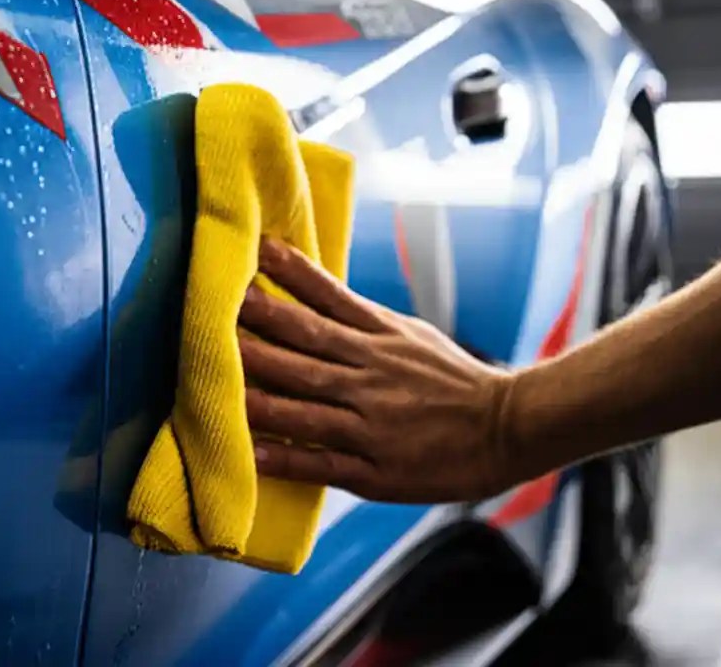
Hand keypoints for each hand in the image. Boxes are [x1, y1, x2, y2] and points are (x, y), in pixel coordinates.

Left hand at [238, 239, 522, 502]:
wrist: (508, 428)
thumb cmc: (453, 380)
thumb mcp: (410, 334)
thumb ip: (360, 318)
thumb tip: (310, 290)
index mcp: (381, 339)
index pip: (328, 298)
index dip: (289, 273)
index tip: (252, 250)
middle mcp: (372, 375)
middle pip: (306, 347)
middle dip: (258, 328)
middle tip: (212, 310)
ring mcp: (371, 424)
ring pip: (304, 406)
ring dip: (257, 394)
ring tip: (214, 383)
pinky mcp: (374, 470)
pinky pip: (321, 463)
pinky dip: (285, 458)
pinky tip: (250, 453)